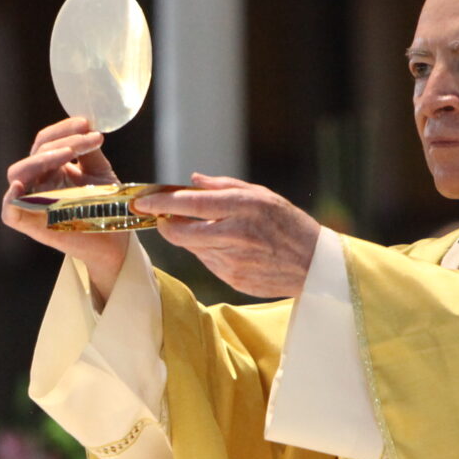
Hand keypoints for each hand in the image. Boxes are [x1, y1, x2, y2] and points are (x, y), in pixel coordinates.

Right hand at [0, 116, 129, 293]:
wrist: (116, 240)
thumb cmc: (106, 206)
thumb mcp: (100, 171)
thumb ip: (89, 150)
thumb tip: (85, 126)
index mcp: (52, 168)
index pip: (45, 140)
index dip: (63, 128)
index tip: (88, 124)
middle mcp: (39, 182)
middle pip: (33, 153)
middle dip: (58, 140)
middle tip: (85, 138)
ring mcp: (33, 202)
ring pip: (18, 173)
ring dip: (42, 159)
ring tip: (70, 153)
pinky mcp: (32, 225)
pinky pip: (9, 212)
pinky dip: (10, 200)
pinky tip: (21, 187)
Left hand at [139, 174, 320, 298]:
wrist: (314, 264)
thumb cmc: (288, 223)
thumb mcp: (261, 195)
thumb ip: (224, 186)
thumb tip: (192, 180)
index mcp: (244, 207)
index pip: (191, 203)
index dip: (162, 202)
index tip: (144, 199)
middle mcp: (236, 234)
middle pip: (181, 232)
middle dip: (164, 224)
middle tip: (160, 216)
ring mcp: (233, 260)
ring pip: (192, 248)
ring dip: (188, 237)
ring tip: (205, 227)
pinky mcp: (232, 279)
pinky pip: (207, 262)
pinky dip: (206, 252)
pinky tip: (224, 246)